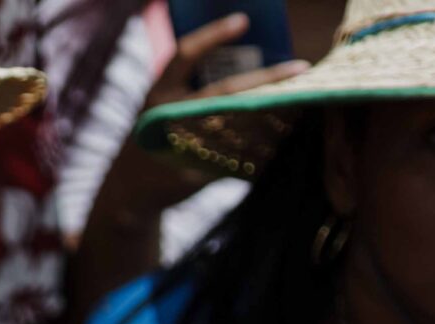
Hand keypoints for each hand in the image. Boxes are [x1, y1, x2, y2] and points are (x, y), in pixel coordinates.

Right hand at [99, 20, 307, 219]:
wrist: (129, 192)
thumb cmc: (156, 138)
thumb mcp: (164, 107)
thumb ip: (198, 89)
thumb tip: (256, 69)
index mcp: (158, 94)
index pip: (183, 55)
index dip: (212, 36)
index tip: (243, 20)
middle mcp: (166, 117)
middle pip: (224, 91)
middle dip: (267, 78)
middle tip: (302, 67)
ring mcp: (180, 145)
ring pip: (237, 122)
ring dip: (274, 111)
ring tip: (305, 99)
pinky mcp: (195, 173)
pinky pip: (237, 154)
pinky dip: (264, 144)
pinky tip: (288, 134)